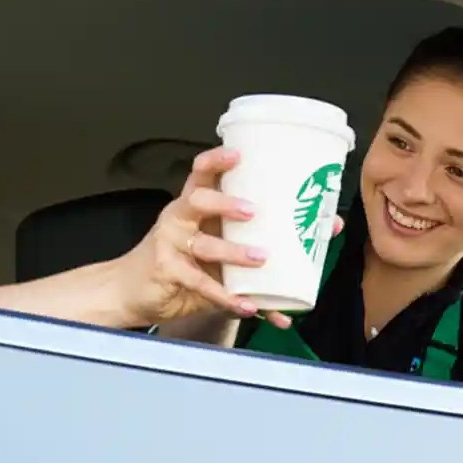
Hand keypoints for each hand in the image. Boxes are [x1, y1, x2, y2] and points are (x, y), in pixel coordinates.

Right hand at [117, 147, 340, 329]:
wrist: (133, 291)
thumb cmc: (183, 260)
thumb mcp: (218, 244)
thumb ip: (261, 238)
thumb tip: (329, 230)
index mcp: (193, 205)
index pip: (201, 173)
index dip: (216, 160)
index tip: (239, 155)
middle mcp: (179, 218)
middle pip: (198, 200)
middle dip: (225, 203)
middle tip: (253, 211)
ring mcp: (171, 246)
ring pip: (203, 245)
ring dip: (233, 253)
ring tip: (260, 259)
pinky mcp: (169, 274)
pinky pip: (201, 285)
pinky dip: (228, 297)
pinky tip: (249, 306)